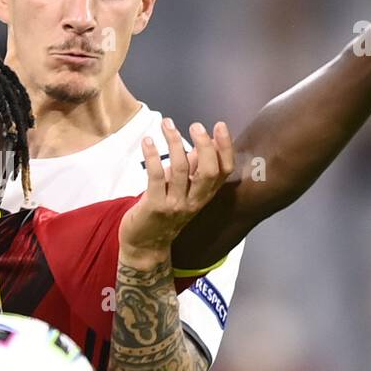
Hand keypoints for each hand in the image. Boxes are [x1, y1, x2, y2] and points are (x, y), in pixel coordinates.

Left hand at [119, 119, 234, 269]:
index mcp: (204, 195)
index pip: (223, 171)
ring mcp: (175, 205)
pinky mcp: (155, 206)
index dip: (225, 147)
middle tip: (195, 125)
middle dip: (204, 144)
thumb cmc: (163, 213)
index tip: (219, 125)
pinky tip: (148, 141)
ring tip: (166, 124)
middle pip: (207, 171)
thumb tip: (203, 142)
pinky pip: (156, 176)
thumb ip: (192, 169)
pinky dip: (152, 156)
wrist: (145, 246)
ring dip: (174, 142)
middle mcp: (194, 201)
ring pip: (180, 169)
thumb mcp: (183, 191)